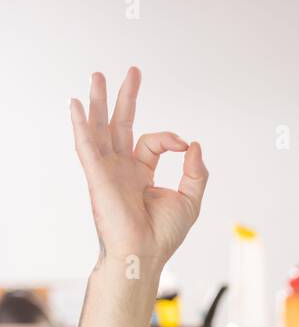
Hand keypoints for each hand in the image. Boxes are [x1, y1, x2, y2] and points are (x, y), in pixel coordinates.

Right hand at [70, 66, 207, 269]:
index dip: (170, 138)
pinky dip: (80, 125)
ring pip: (101, 129)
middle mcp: (121, 169)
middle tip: (133, 72)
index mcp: (140, 173)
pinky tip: (75, 105)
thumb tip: (195, 145)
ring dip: (98, 102)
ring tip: (97, 76)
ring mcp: (108, 171)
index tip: (185, 146)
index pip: (151, 142)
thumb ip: (195, 172)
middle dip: (125, 98)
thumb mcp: (190, 200)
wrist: (145, 254)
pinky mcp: (98, 176)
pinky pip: (86, 146)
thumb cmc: (163, 236)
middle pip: (120, 125)